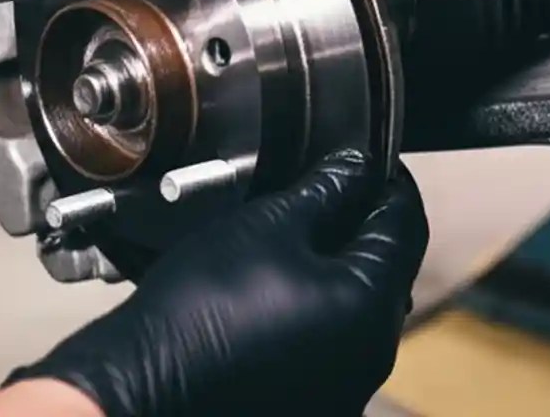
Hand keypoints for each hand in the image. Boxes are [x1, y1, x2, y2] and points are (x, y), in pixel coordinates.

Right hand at [5, 150, 429, 416]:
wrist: (144, 384)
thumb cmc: (200, 308)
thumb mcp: (268, 226)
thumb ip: (325, 189)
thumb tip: (356, 166)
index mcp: (371, 305)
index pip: (405, 224)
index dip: (388, 181)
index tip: (368, 158)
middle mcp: (370, 355)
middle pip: (386, 269)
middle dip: (361, 223)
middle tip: (328, 187)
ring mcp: (343, 385)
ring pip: (357, 308)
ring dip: (337, 267)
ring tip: (295, 233)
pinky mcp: (311, 400)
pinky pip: (330, 343)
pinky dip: (315, 307)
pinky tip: (276, 286)